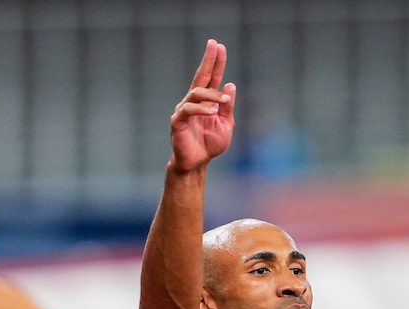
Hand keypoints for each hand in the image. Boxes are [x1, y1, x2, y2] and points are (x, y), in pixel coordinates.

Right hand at [170, 39, 235, 173]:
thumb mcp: (226, 125)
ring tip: (224, 101)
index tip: (219, 46)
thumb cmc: (210, 144)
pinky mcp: (178, 122)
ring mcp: (184, 110)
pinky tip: (212, 111)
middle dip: (208, 60)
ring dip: (212, 94)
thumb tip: (230, 85)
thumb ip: (228, 107)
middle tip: (214, 45)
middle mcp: (193, 101)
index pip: (212, 77)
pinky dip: (201, 109)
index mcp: (206, 101)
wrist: (197, 164)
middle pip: (201, 76)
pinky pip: (188, 110)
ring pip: (196, 93)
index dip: (216, 62)